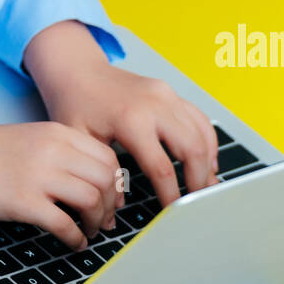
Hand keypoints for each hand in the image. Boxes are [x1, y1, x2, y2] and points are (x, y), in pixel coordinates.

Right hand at [0, 121, 124, 252]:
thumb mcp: (29, 139)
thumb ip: (60, 153)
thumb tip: (92, 184)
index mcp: (57, 133)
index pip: (107, 157)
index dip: (117, 184)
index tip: (114, 201)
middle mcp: (53, 150)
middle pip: (106, 179)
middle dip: (112, 206)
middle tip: (106, 222)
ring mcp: (39, 175)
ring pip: (92, 201)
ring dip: (97, 223)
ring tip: (89, 232)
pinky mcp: (23, 201)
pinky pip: (65, 225)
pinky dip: (76, 239)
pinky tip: (73, 244)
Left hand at [29, 53, 219, 227]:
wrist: (78, 70)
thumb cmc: (76, 104)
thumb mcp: (80, 142)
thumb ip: (102, 173)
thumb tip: (118, 206)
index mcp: (131, 119)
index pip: (161, 168)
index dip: (171, 194)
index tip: (173, 213)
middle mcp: (154, 104)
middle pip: (192, 149)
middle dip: (198, 181)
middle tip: (196, 204)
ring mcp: (166, 95)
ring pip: (200, 134)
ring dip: (207, 162)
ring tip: (205, 187)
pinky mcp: (170, 92)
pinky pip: (198, 118)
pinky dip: (207, 141)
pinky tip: (206, 160)